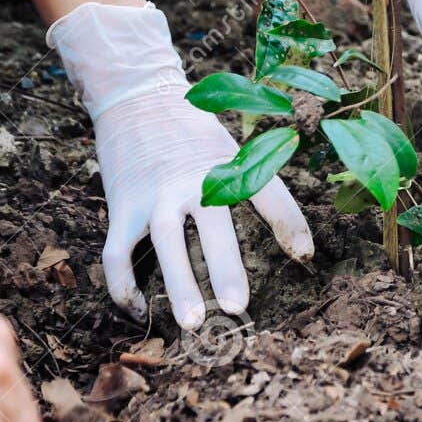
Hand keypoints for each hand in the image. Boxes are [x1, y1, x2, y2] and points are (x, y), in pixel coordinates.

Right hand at [46, 3, 313, 328]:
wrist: (136, 98)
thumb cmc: (194, 133)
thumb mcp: (232, 150)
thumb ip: (261, 190)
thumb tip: (303, 251)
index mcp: (225, 164)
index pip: (265, 192)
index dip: (288, 223)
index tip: (304, 256)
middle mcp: (190, 181)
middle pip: (211, 225)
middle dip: (224, 266)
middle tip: (238, 306)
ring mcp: (153, 196)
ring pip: (164, 242)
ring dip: (178, 283)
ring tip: (193, 323)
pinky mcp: (123, 208)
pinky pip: (117, 254)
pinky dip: (124, 286)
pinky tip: (140, 311)